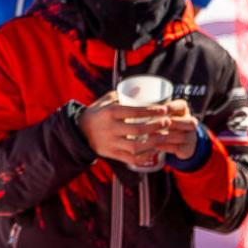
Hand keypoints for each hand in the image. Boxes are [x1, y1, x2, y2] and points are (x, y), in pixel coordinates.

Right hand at [81, 99, 197, 170]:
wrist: (80, 131)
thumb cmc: (98, 113)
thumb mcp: (106, 100)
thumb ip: (123, 94)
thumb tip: (142, 89)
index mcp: (109, 113)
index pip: (134, 112)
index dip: (151, 111)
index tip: (164, 109)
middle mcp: (110, 129)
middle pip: (138, 130)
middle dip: (156, 126)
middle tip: (167, 122)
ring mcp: (110, 143)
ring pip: (136, 146)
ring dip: (153, 142)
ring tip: (163, 136)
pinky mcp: (111, 154)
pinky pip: (131, 158)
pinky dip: (144, 156)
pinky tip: (154, 150)